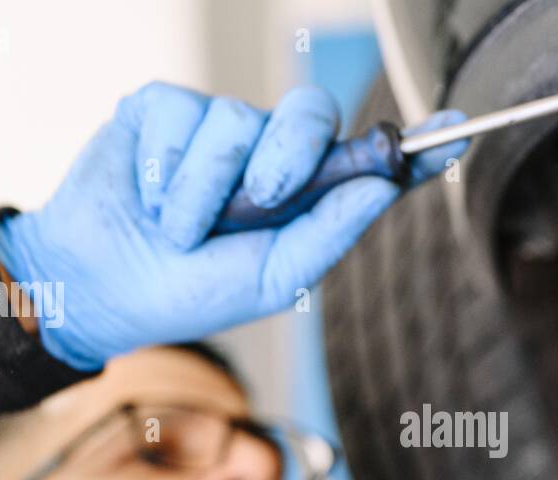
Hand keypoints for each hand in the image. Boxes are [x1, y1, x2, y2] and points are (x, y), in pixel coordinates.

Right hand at [0, 82, 465, 369]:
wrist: (101, 288)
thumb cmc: (190, 290)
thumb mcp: (270, 278)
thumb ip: (328, 233)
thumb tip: (381, 187)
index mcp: (305, 196)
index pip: (366, 159)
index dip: (413, 145)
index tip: (456, 132)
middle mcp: (269, 153)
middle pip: (309, 112)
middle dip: (290, 153)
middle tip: (263, 198)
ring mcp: (215, 127)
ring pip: (235, 120)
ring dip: (205, 191)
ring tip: (178, 230)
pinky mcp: (162, 110)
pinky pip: (180, 113)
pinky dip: (165, 172)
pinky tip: (150, 200)